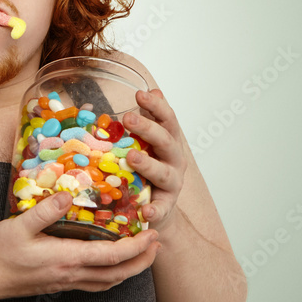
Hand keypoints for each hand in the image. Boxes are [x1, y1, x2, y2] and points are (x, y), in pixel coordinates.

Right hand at [0, 191, 160, 300]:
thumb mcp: (18, 225)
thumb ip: (45, 211)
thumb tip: (68, 193)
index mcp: (66, 258)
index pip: (111, 256)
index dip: (136, 247)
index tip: (152, 234)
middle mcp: (71, 274)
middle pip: (118, 274)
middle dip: (142, 260)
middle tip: (158, 244)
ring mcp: (67, 282)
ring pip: (109, 282)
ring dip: (131, 270)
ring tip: (144, 254)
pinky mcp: (61, 284)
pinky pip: (96, 284)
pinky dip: (113, 276)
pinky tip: (114, 266)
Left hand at [123, 89, 187, 232]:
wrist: (159, 208)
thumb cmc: (148, 169)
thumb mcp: (147, 142)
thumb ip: (147, 119)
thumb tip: (148, 90)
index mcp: (169, 141)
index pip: (167, 119)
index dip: (156, 106)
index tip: (140, 94)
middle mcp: (174, 160)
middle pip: (165, 141)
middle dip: (148, 128)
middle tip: (127, 119)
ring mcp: (172, 184)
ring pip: (163, 172)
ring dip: (148, 164)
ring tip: (132, 158)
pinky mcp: (165, 207)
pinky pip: (161, 209)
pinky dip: (155, 210)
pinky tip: (147, 212)